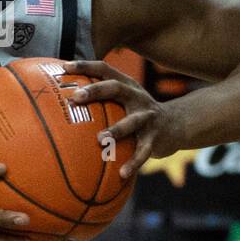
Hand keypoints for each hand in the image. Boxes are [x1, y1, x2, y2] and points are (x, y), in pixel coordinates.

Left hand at [62, 60, 185, 179]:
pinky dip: (133, 163)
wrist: (176, 125)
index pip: (105, 69)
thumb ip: (100, 97)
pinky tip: (122, 174)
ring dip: (116, 130)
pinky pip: (143, 152)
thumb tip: (62, 100)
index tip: (64, 67)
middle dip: (96, 91)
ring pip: (132, 122)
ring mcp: (147, 117)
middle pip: (116, 88)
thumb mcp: (123, 99)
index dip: (85, 66)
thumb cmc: (137, 112)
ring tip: (100, 139)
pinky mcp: (155, 138)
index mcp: (126, 85)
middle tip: (76, 97)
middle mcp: (137, 97)